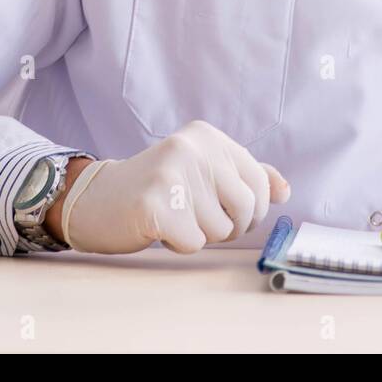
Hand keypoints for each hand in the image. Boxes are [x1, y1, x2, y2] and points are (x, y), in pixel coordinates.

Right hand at [57, 120, 291, 254]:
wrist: (96, 199)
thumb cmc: (158, 189)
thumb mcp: (203, 171)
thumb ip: (243, 177)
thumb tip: (285, 191)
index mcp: (208, 136)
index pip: (259, 182)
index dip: (252, 210)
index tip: (232, 214)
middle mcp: (193, 148)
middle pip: (246, 208)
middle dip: (229, 226)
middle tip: (198, 219)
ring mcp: (173, 174)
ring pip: (220, 229)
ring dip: (200, 234)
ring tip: (174, 217)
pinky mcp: (156, 205)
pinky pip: (193, 243)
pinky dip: (179, 244)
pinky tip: (159, 228)